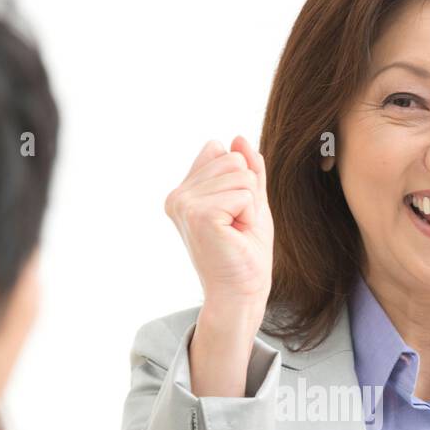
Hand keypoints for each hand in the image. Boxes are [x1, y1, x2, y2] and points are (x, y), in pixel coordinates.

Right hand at [164, 136, 273, 316]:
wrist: (242, 291)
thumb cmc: (246, 252)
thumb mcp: (251, 201)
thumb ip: (247, 171)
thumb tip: (238, 138)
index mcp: (184, 192)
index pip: (220, 151)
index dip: (240, 181)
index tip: (232, 214)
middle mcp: (178, 196)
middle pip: (232, 160)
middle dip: (247, 192)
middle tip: (237, 225)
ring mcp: (185, 204)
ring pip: (240, 175)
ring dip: (249, 206)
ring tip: (236, 231)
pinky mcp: (199, 215)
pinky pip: (243, 193)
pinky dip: (249, 215)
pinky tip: (235, 235)